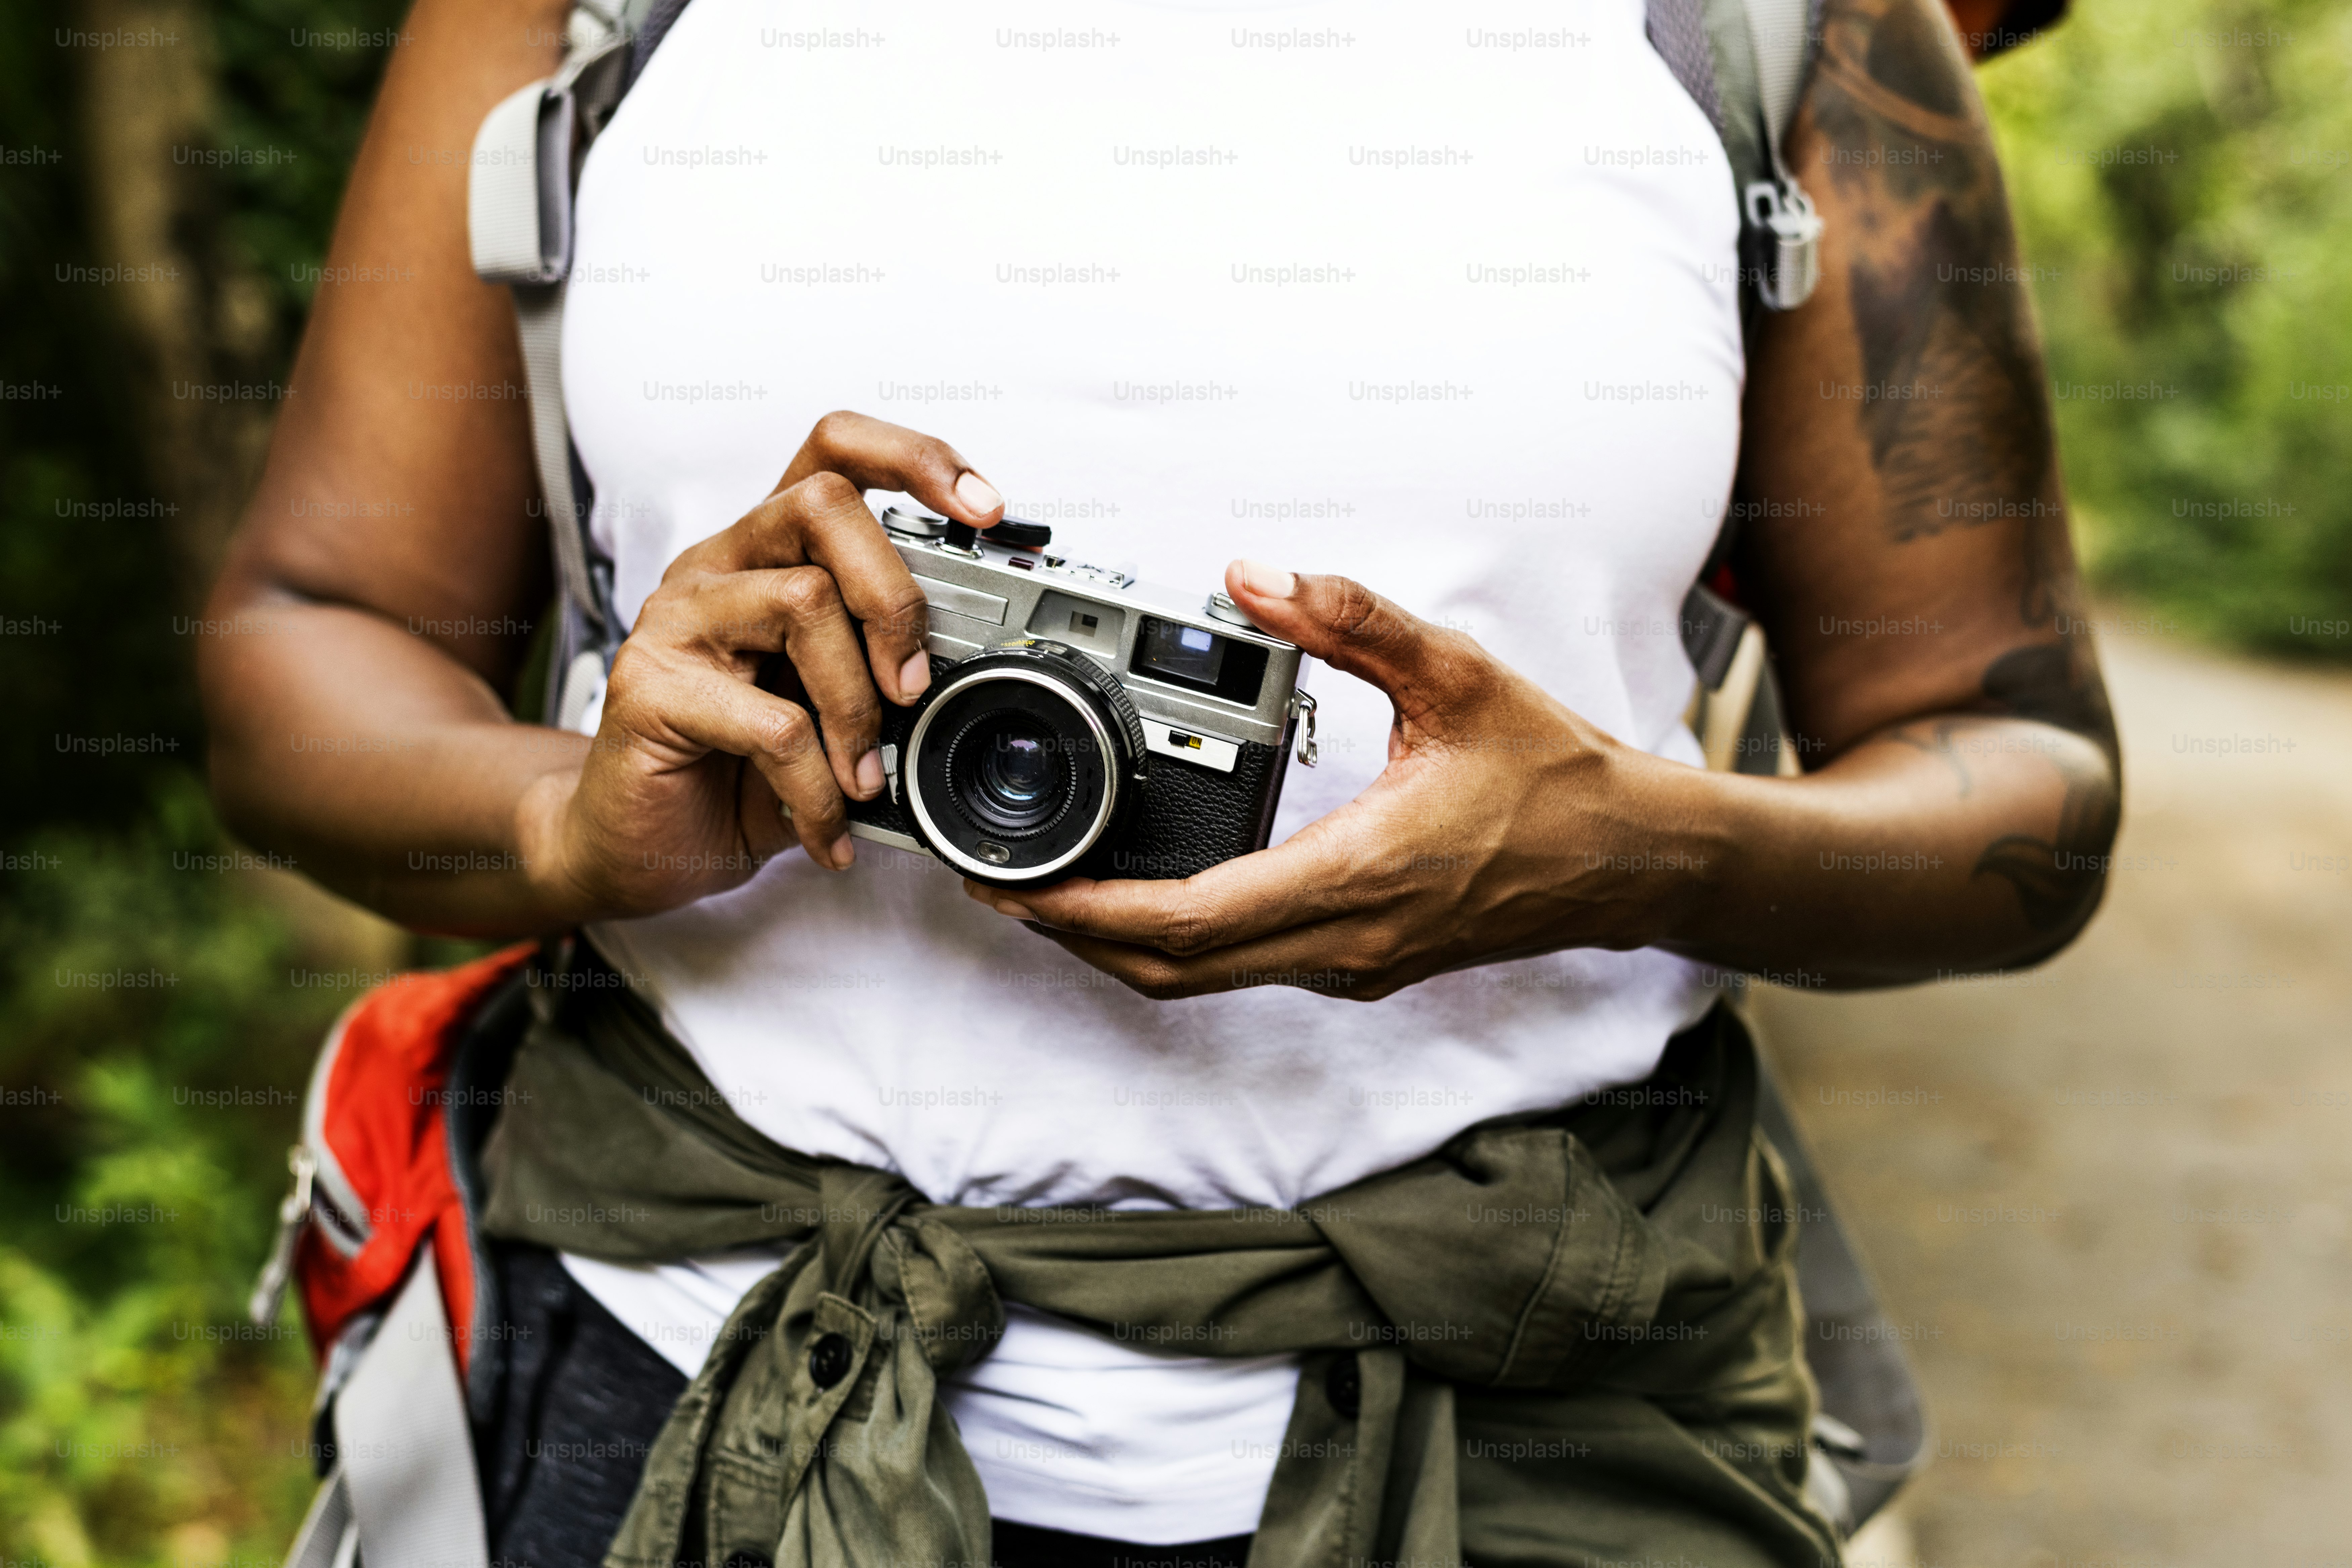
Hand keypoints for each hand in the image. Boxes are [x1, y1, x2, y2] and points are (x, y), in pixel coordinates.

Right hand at [523, 412, 1003, 920]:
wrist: (642, 842)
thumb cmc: (740, 768)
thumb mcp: (831, 708)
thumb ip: (885, 672)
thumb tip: (971, 675)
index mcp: (771, 552)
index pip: (834, 449)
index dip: (915, 457)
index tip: (985, 509)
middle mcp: (720, 562)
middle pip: (822, 503)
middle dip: (893, 595)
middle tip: (913, 688)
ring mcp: (678, 617)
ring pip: (801, 601)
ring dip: (856, 706)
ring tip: (865, 779)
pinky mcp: (648, 685)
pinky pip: (771, 721)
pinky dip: (818, 788)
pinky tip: (827, 830)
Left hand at [961, 562, 1719, 999]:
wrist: (1633, 859)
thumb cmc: (1554, 773)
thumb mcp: (1455, 672)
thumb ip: (1350, 619)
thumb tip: (1255, 577)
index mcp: (1356, 875)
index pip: (1185, 920)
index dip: (1085, 910)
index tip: (1016, 885)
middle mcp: (1344, 941)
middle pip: (1172, 968)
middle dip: (1074, 934)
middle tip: (1001, 886)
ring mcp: (1353, 964)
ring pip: (1203, 980)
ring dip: (1119, 945)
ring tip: (1052, 892)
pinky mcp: (1363, 963)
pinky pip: (1243, 969)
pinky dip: (1178, 943)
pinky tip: (1147, 898)